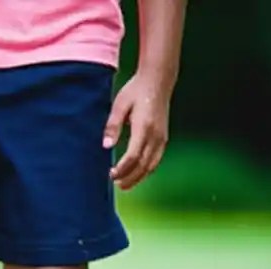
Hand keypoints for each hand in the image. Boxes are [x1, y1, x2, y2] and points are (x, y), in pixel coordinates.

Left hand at [102, 72, 172, 189]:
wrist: (158, 80)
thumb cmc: (135, 91)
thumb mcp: (119, 105)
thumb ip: (112, 126)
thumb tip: (106, 146)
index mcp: (144, 127)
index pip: (133, 156)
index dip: (122, 169)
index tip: (111, 175)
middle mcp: (156, 135)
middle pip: (143, 165)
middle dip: (129, 178)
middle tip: (115, 185)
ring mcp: (162, 137)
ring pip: (151, 164)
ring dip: (138, 177)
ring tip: (124, 184)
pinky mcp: (164, 137)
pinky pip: (156, 159)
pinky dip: (146, 169)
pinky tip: (136, 174)